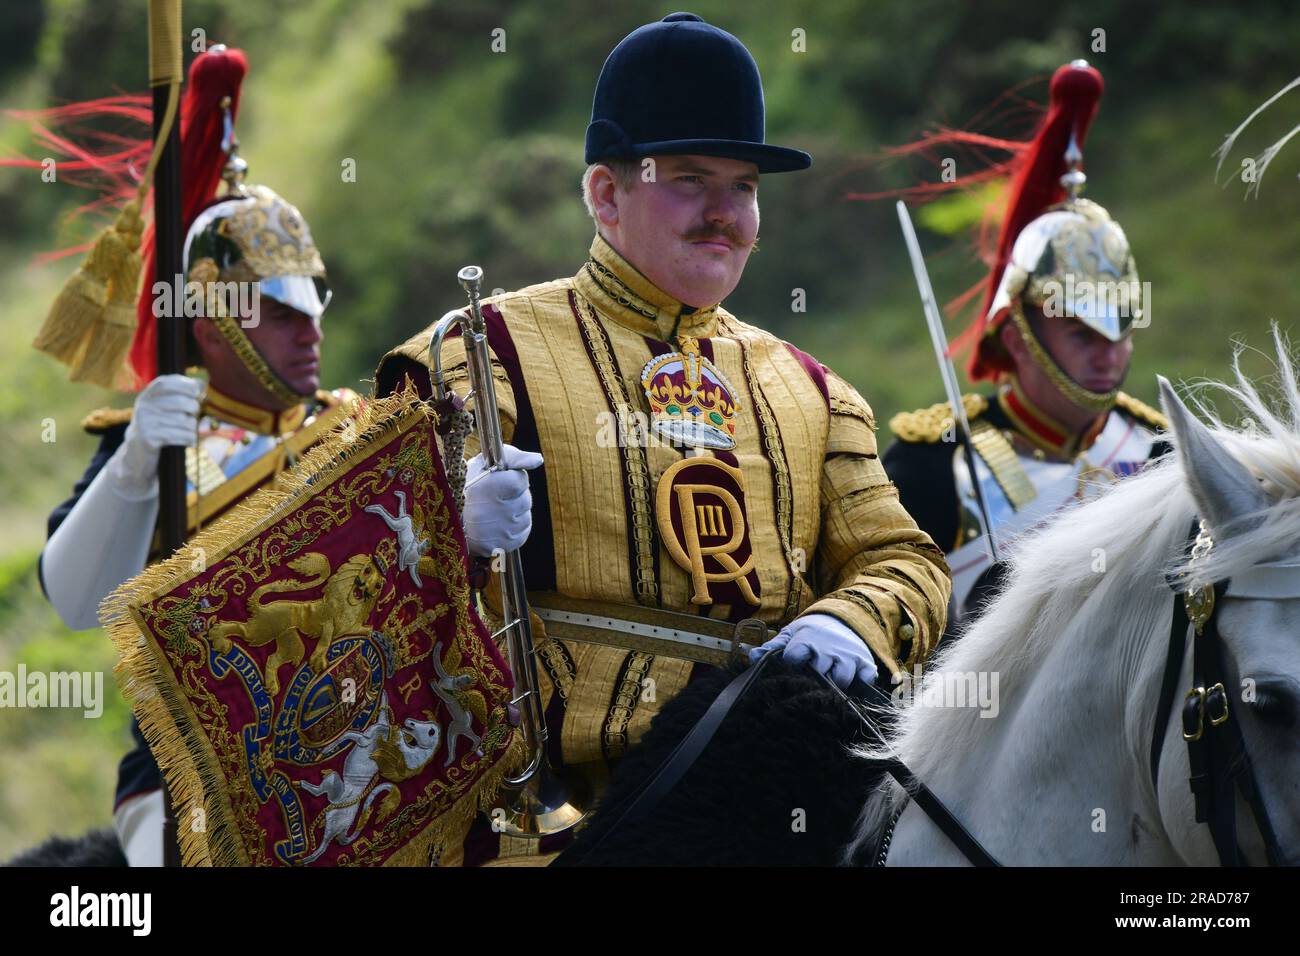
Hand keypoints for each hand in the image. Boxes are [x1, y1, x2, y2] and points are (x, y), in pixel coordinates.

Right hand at [107, 374, 202, 498]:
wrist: (137, 451)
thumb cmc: (158, 425)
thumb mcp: (162, 407)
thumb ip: (180, 394)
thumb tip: (202, 383)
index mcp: (147, 396)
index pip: (166, 383)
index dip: (185, 384)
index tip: (197, 391)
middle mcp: (144, 406)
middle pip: (182, 403)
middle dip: (194, 409)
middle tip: (193, 415)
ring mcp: (145, 422)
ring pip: (185, 421)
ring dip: (192, 428)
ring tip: (189, 431)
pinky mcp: (150, 438)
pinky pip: (181, 436)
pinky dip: (190, 439)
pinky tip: (190, 441)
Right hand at [462, 444, 542, 557]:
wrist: (450, 521)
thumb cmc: (468, 486)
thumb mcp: (483, 463)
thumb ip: (513, 457)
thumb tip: (537, 460)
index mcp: (488, 488)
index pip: (521, 480)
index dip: (512, 478)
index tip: (499, 481)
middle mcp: (496, 512)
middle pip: (525, 499)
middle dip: (514, 497)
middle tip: (494, 499)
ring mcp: (501, 531)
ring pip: (525, 516)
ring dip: (515, 512)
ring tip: (494, 512)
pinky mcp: (506, 545)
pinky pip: (523, 531)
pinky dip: (514, 527)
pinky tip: (497, 524)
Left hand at [749, 613, 878, 690]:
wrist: (840, 618)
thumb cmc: (810, 633)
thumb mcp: (790, 635)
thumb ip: (772, 647)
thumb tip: (753, 657)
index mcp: (806, 640)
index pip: (794, 657)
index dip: (790, 666)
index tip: (789, 671)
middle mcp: (828, 648)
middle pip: (820, 671)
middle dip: (813, 681)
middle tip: (807, 688)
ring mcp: (848, 655)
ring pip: (842, 677)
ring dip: (835, 686)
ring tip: (827, 690)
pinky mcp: (865, 661)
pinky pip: (867, 676)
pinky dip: (862, 684)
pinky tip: (853, 687)